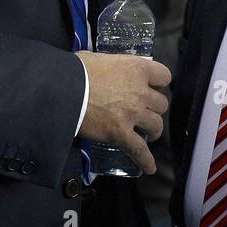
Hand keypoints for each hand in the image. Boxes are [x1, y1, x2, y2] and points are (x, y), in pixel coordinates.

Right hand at [76, 51, 170, 173]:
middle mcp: (140, 92)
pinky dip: (145, 160)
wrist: (62, 88)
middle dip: (154, 108)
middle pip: (161, 104)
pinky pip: (139, 150)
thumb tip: (111, 70)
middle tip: (145, 111)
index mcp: (137, 69)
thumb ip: (115, 66)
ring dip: (152, 130)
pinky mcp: (121, 133)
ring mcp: (133, 114)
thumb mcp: (101, 59)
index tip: (152, 88)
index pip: (164, 76)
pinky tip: (149, 167)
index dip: (158, 84)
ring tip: (148, 134)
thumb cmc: (77, 70)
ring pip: (156, 125)